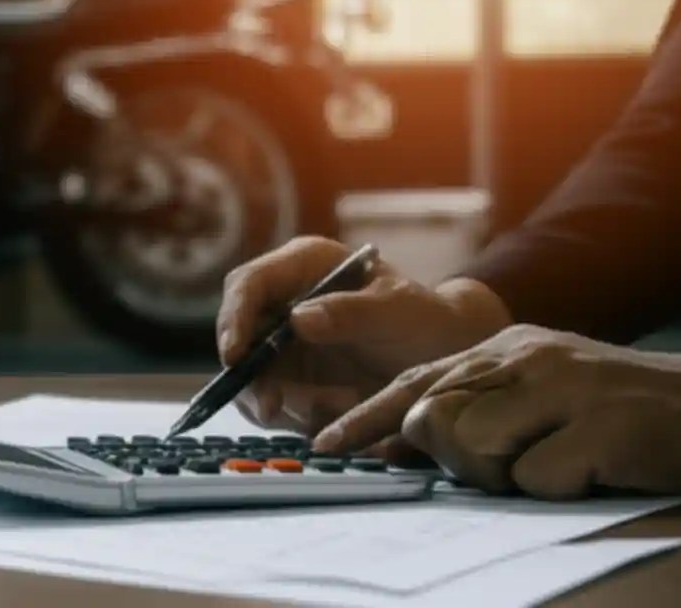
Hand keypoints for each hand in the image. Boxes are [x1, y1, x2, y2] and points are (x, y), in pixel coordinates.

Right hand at [215, 236, 510, 437]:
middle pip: (238, 333)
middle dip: (249, 373)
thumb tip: (298, 319)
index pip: (248, 284)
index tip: (235, 355)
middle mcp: (285, 300)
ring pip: (249, 374)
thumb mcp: (397, 311)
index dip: (234, 317)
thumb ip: (352, 312)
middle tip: (272, 406)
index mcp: (304, 265)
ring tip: (328, 409)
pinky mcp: (292, 376)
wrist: (445, 357)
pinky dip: (292, 415)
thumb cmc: (425, 320)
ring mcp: (284, 340)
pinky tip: (331, 414)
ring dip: (275, 400)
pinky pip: (272, 400)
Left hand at [318, 324, 680, 497]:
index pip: (415, 380)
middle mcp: (527, 358)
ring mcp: (565, 389)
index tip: (325, 445)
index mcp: (505, 348)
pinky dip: (553, 487)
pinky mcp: (602, 428)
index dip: (367, 416)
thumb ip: (474, 410)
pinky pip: (537, 479)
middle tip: (504, 462)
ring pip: (474, 445)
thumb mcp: (538, 396)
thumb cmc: (616, 410)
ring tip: (553, 460)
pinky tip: (587, 468)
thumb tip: (402, 442)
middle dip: (449, 456)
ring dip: (503, 473)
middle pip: (435, 416)